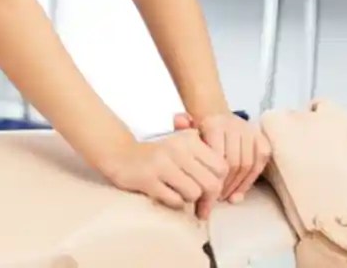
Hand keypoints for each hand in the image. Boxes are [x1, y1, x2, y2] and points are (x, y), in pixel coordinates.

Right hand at [100, 130, 226, 217]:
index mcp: (191, 139)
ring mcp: (163, 164)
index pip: (221, 167)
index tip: (214, 193)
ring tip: (181, 196)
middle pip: (211, 183)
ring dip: (189, 200)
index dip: (221, 184)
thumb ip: (205, 158)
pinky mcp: (148, 179)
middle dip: (208, 200)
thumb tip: (224, 184)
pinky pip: (174, 200)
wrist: (122, 154)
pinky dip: (174, 203)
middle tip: (203, 208)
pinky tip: (167, 196)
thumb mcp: (183, 146)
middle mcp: (179, 149)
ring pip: (194, 193)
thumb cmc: (159, 155)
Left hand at [177, 111, 270, 203]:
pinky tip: (241, 190)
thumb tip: (178, 121)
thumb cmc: (199, 133)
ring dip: (238, 185)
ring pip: (248, 164)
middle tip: (216, 198)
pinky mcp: (260, 138)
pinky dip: (252, 178)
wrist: (217, 119)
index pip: (217, 158)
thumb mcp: (187, 132)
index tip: (205, 193)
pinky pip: (260, 160)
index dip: (212, 179)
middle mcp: (234, 125)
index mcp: (214, 124)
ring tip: (227, 197)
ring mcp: (249, 131)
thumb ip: (181, 128)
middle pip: (233, 162)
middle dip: (225, 185)